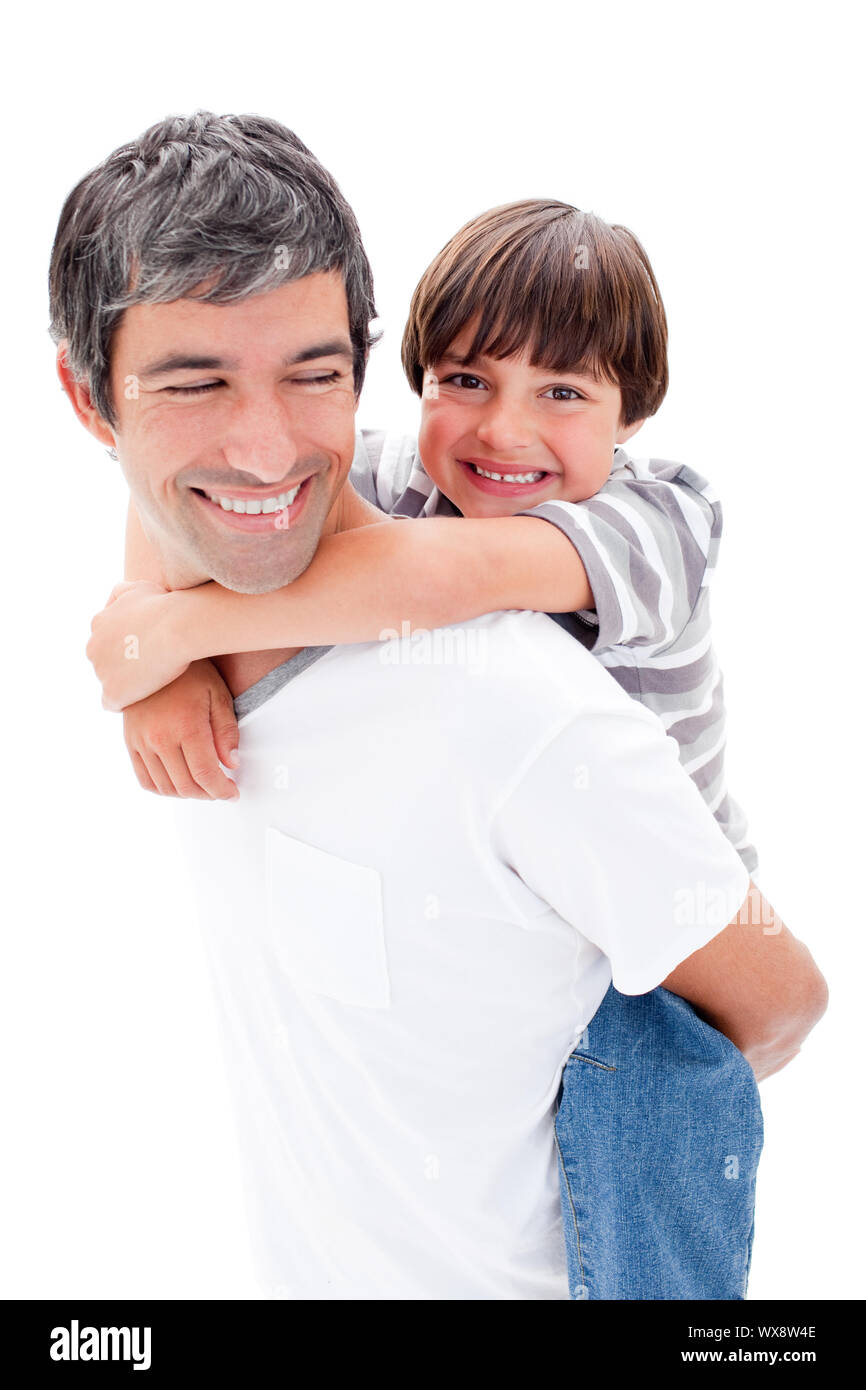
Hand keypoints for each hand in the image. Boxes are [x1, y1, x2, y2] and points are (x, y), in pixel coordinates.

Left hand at [87, 580, 190, 709]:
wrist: (178, 627)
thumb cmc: (164, 605)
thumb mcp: (138, 587)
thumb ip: (121, 593)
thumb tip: (112, 604)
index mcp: (98, 624)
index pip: (106, 641)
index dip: (126, 647)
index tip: (146, 649)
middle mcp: (93, 648)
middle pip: (104, 662)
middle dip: (122, 665)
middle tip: (151, 666)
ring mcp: (101, 672)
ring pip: (110, 683)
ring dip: (127, 683)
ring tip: (152, 682)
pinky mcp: (113, 692)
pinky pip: (113, 703)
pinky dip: (126, 701)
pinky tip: (144, 697)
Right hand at [123, 660, 239, 800]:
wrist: (152, 653)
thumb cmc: (190, 671)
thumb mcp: (218, 695)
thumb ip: (226, 731)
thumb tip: (231, 763)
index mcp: (185, 726)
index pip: (205, 775)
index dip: (222, 791)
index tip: (232, 793)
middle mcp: (160, 737)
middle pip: (186, 786)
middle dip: (208, 794)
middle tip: (221, 790)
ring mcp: (141, 740)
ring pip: (165, 787)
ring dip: (187, 794)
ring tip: (202, 786)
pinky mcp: (130, 740)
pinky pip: (144, 778)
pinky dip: (163, 788)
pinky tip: (178, 783)